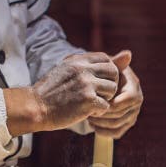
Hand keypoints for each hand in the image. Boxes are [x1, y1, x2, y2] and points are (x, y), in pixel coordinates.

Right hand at [4, 52, 118, 135]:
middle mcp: (83, 69)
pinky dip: (98, 112)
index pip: (107, 59)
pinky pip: (106, 106)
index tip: (98, 83)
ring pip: (112, 90)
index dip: (107, 72)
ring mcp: (86, 85)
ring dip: (105, 99)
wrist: (35, 107)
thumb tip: (129, 53)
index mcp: (78, 60)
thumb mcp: (69, 70)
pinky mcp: (87, 101)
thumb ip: (94, 63)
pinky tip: (87, 112)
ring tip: (91, 103)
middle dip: (110, 85)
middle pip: (114, 73)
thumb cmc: (52, 90)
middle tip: (98, 95)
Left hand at [88, 50, 142, 138]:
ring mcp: (132, 115)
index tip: (95, 100)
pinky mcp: (125, 124)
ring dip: (100, 123)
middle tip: (87, 111)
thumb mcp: (108, 67)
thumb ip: (116, 62)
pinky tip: (92, 124)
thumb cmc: (104, 73)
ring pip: (117, 125)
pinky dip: (102, 131)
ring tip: (88, 117)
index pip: (126, 101)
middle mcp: (136, 103)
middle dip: (103, 114)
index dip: (111, 103)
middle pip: (120, 115)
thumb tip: (128, 53)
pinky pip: (116, 133)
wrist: (103, 84)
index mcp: (134, 88)